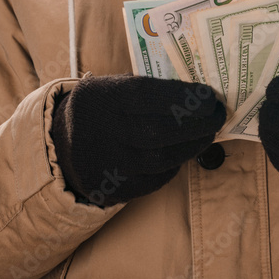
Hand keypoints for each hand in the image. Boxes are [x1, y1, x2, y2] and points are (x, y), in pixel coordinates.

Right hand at [50, 75, 225, 206]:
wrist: (59, 146)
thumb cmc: (99, 111)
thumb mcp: (110, 89)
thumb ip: (146, 91)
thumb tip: (198, 96)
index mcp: (101, 99)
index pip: (148, 95)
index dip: (185, 97)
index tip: (211, 98)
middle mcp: (101, 133)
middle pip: (160, 131)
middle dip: (198, 124)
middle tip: (219, 116)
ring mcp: (106, 164)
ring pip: (162, 158)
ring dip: (193, 146)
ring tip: (208, 133)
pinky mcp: (113, 189)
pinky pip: (155, 179)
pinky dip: (175, 166)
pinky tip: (185, 153)